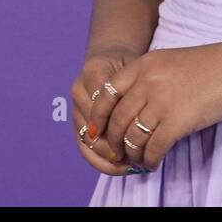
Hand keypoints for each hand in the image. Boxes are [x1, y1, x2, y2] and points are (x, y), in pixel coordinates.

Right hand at [71, 46, 143, 175]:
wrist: (110, 55)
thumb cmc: (132, 64)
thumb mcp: (139, 70)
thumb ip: (139, 90)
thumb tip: (147, 125)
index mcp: (96, 71)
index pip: (106, 105)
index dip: (121, 126)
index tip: (142, 140)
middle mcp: (79, 88)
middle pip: (93, 126)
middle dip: (114, 146)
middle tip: (137, 159)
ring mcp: (73, 104)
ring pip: (85, 139)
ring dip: (106, 157)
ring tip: (129, 166)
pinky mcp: (74, 117)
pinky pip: (83, 143)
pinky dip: (99, 158)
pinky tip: (117, 166)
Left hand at [82, 42, 221, 172]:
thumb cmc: (207, 65)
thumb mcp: (168, 62)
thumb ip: (144, 79)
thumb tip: (125, 109)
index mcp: (143, 65)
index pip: (106, 94)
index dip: (98, 116)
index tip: (97, 130)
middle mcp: (147, 83)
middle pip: (117, 120)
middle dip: (113, 141)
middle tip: (116, 152)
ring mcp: (161, 103)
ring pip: (132, 137)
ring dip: (131, 153)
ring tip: (137, 159)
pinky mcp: (177, 122)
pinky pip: (153, 148)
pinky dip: (149, 160)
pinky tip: (153, 163)